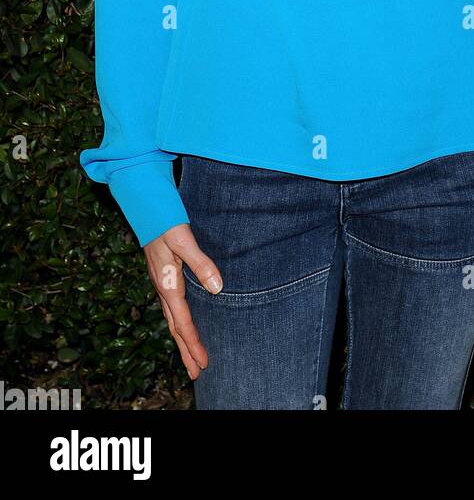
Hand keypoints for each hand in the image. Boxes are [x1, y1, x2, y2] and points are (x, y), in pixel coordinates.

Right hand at [143, 222, 223, 379]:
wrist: (147, 210)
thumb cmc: (165, 222)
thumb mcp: (184, 240)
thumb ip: (201, 263)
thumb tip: (217, 288)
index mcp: (168, 284)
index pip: (183, 322)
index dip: (193, 343)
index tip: (202, 362)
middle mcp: (163, 289)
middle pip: (175, 328)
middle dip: (186, 351)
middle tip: (196, 373)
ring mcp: (162, 285)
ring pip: (172, 320)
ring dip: (182, 341)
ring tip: (191, 359)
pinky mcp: (164, 279)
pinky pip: (172, 309)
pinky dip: (179, 324)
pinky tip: (184, 327)